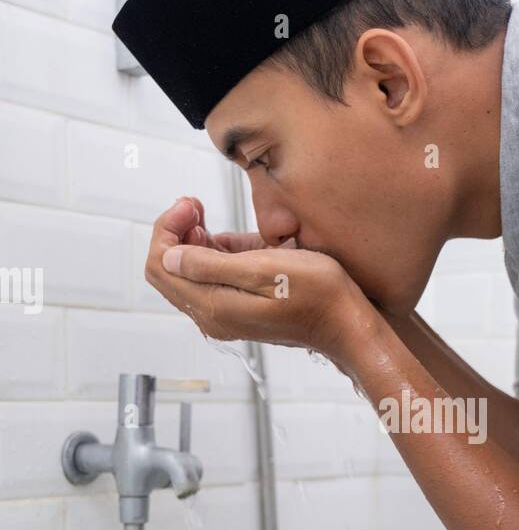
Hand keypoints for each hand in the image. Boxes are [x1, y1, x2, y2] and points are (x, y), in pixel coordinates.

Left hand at [145, 196, 370, 365]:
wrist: (347, 324)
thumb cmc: (317, 294)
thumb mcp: (264, 268)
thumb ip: (211, 265)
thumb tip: (170, 256)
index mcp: (214, 304)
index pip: (160, 265)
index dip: (167, 229)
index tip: (191, 205)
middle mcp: (213, 315)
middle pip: (168, 270)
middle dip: (174, 232)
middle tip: (195, 205)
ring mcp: (226, 315)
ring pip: (187, 274)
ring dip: (190, 241)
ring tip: (205, 216)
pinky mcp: (240, 311)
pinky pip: (210, 280)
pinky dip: (210, 255)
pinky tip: (227, 240)